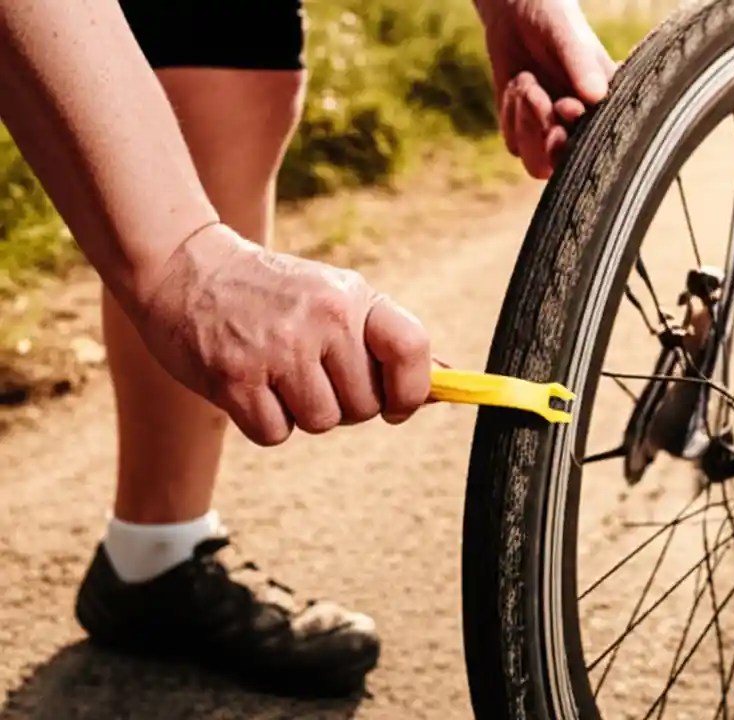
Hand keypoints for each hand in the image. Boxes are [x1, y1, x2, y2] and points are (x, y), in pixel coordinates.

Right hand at [131, 223, 433, 445]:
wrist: (185, 267)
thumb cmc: (274, 294)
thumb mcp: (335, 297)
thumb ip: (385, 339)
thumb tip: (450, 381)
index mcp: (352, 297)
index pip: (412, 349)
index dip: (413, 390)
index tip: (400, 406)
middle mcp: (321, 320)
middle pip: (365, 405)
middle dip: (346, 404)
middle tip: (313, 375)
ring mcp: (277, 350)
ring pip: (322, 423)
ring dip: (303, 413)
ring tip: (280, 375)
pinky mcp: (235, 379)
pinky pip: (277, 434)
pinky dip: (266, 422)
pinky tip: (251, 385)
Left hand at [476, 0, 616, 177]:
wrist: (518, 10)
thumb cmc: (554, 19)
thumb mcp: (567, 34)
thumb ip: (581, 64)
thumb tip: (595, 96)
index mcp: (608, 109)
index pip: (602, 149)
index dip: (580, 138)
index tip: (567, 105)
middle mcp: (582, 129)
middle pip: (565, 167)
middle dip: (548, 138)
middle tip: (540, 96)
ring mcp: (552, 133)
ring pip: (537, 164)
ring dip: (527, 125)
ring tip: (528, 82)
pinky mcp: (524, 131)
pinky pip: (513, 143)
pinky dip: (511, 114)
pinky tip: (520, 81)